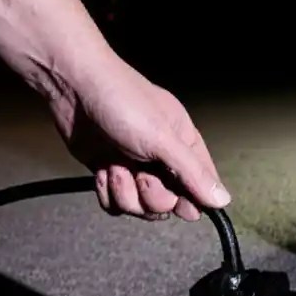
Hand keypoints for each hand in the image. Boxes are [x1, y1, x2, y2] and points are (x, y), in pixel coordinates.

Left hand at [44, 54, 230, 221]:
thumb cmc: (123, 102)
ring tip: (114, 166)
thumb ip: (193, 172)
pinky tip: (102, 169)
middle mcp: (163, 160)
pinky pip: (115, 204)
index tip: (179, 201)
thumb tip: (222, 200)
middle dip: (151, 196)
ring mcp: (135, 168)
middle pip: (169, 204)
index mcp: (185, 146)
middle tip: (140, 173)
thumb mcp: (163, 138)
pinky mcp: (109, 173)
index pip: (201, 188)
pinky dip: (106, 192)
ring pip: (140, 208)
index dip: (190, 200)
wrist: (73, 88)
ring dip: (124, 192)